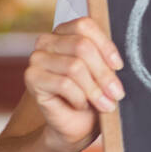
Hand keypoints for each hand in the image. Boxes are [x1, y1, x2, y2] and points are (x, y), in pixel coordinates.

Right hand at [25, 17, 124, 151]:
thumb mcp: (104, 73)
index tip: (119, 66)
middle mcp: (47, 41)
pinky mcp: (32, 78)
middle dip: (104, 73)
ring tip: (103, 104)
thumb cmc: (92, 96)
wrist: (76, 125)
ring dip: (94, 90)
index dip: (105, 46)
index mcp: (66, 32)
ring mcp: (37, 58)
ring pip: (74, 66)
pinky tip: (81, 105)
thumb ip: (106, 59)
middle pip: (82, 46)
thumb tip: (117, 61)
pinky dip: (79, 98)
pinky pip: (64, 84)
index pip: (85, 25)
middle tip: (117, 93)